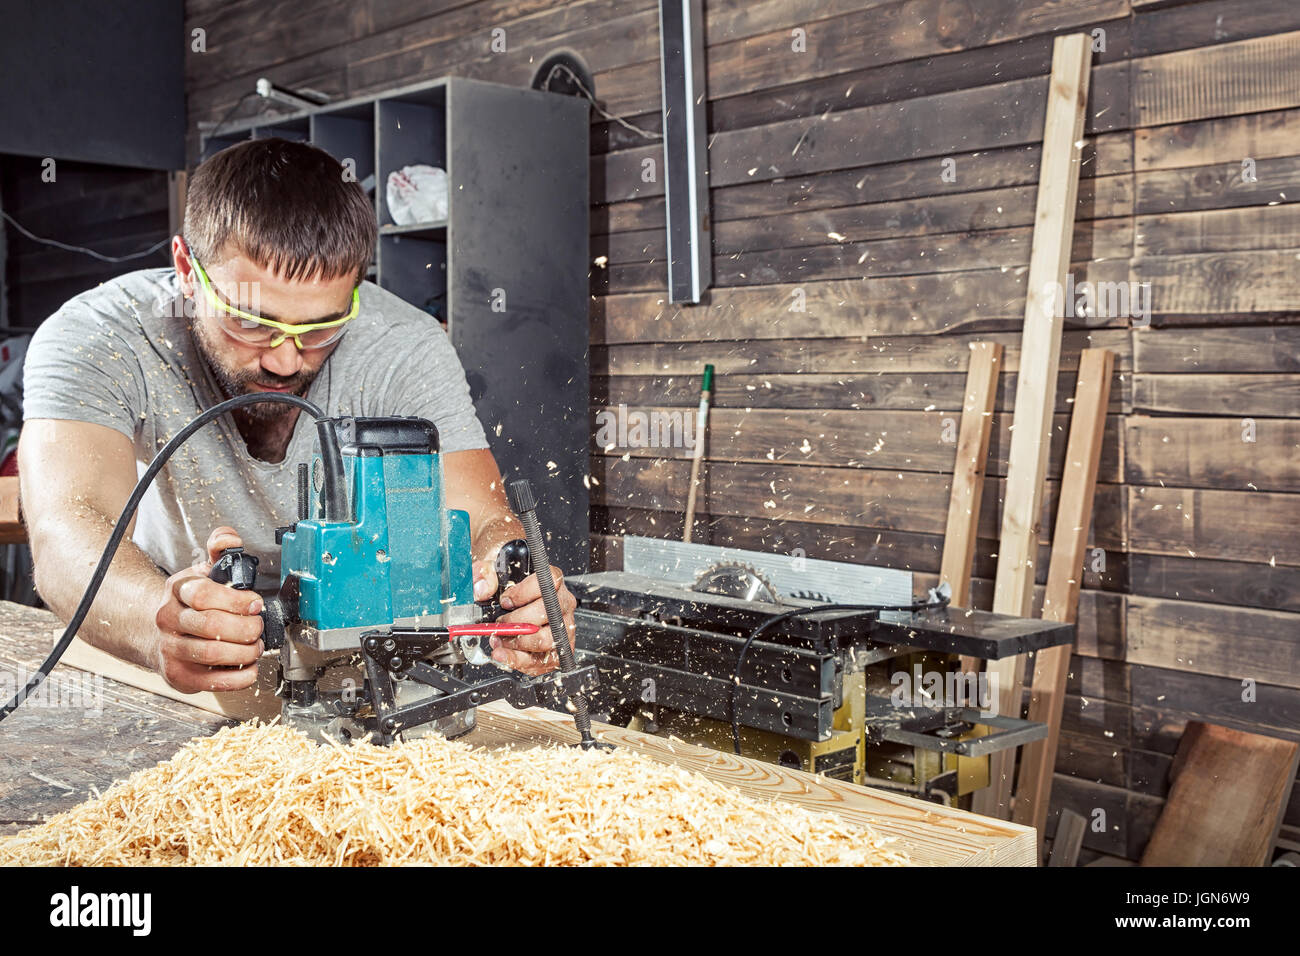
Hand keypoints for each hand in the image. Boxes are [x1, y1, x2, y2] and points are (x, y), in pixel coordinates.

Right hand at [152, 526, 264, 692]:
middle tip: (257, 628)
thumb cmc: (189, 602)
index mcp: (178, 590)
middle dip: (246, 628)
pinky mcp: (178, 675)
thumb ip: (220, 548)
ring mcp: (170, 649)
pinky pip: (211, 681)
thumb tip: (231, 539)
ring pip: (211, 654)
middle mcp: (169, 620)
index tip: (255, 604)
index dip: (236, 601)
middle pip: (211, 626)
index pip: (204, 594)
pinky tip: (249, 668)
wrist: (156, 632)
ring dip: (244, 652)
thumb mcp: (203, 570)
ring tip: (255, 646)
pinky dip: (238, 677)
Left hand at [473, 560, 576, 675]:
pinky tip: (505, 654)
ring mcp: (564, 627)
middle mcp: (562, 603)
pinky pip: (545, 661)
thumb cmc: (508, 590)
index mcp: (551, 581)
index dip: (523, 593)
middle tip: (500, 625)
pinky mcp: (560, 649)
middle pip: (547, 613)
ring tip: (500, 641)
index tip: (505, 601)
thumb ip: (484, 574)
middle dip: (517, 623)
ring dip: (518, 644)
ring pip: (546, 640)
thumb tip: (482, 589)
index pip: (546, 582)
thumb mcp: (493, 571)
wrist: (514, 609)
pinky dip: (521, 661)